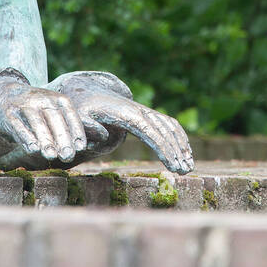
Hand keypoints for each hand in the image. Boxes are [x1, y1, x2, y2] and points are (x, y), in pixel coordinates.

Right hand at [0, 69, 86, 161]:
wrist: (6, 94)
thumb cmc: (38, 110)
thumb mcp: (53, 111)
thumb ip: (65, 127)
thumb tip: (80, 148)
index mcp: (58, 99)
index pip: (70, 114)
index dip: (76, 131)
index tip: (80, 148)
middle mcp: (43, 99)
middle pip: (55, 119)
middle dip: (62, 138)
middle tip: (67, 156)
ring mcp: (25, 105)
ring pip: (37, 123)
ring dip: (45, 140)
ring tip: (51, 155)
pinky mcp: (10, 113)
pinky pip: (18, 126)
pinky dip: (26, 137)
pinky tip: (33, 149)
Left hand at [51, 71, 193, 173]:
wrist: (88, 95)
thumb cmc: (82, 111)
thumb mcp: (78, 119)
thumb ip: (88, 129)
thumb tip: (104, 135)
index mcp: (125, 114)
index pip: (149, 131)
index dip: (163, 147)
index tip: (173, 164)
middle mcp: (139, 111)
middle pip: (164, 130)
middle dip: (176, 150)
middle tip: (184, 171)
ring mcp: (145, 112)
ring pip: (170, 127)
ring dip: (181, 145)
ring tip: (188, 167)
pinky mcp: (147, 116)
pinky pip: (168, 125)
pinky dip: (179, 138)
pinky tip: (186, 153)